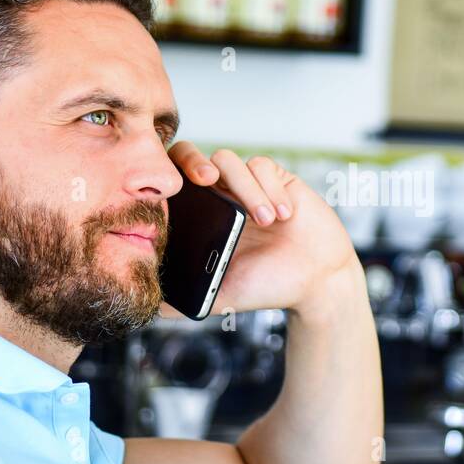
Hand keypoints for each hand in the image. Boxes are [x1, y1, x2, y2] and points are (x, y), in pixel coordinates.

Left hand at [162, 143, 359, 318]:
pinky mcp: (278, 179)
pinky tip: (284, 215)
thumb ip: (185, 302)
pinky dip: (271, 189)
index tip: (173, 194)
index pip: (170, 183)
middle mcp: (220, 195)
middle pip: (193, 156)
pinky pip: (264, 166)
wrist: (314, 282)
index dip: (165, 177)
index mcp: (201, 216)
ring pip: (231, 161)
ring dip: (246, 189)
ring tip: (266, 221)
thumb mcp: (221, 296)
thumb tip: (149, 308)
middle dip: (195, 162)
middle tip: (207, 180)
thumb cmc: (267, 285)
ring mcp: (248, 184)